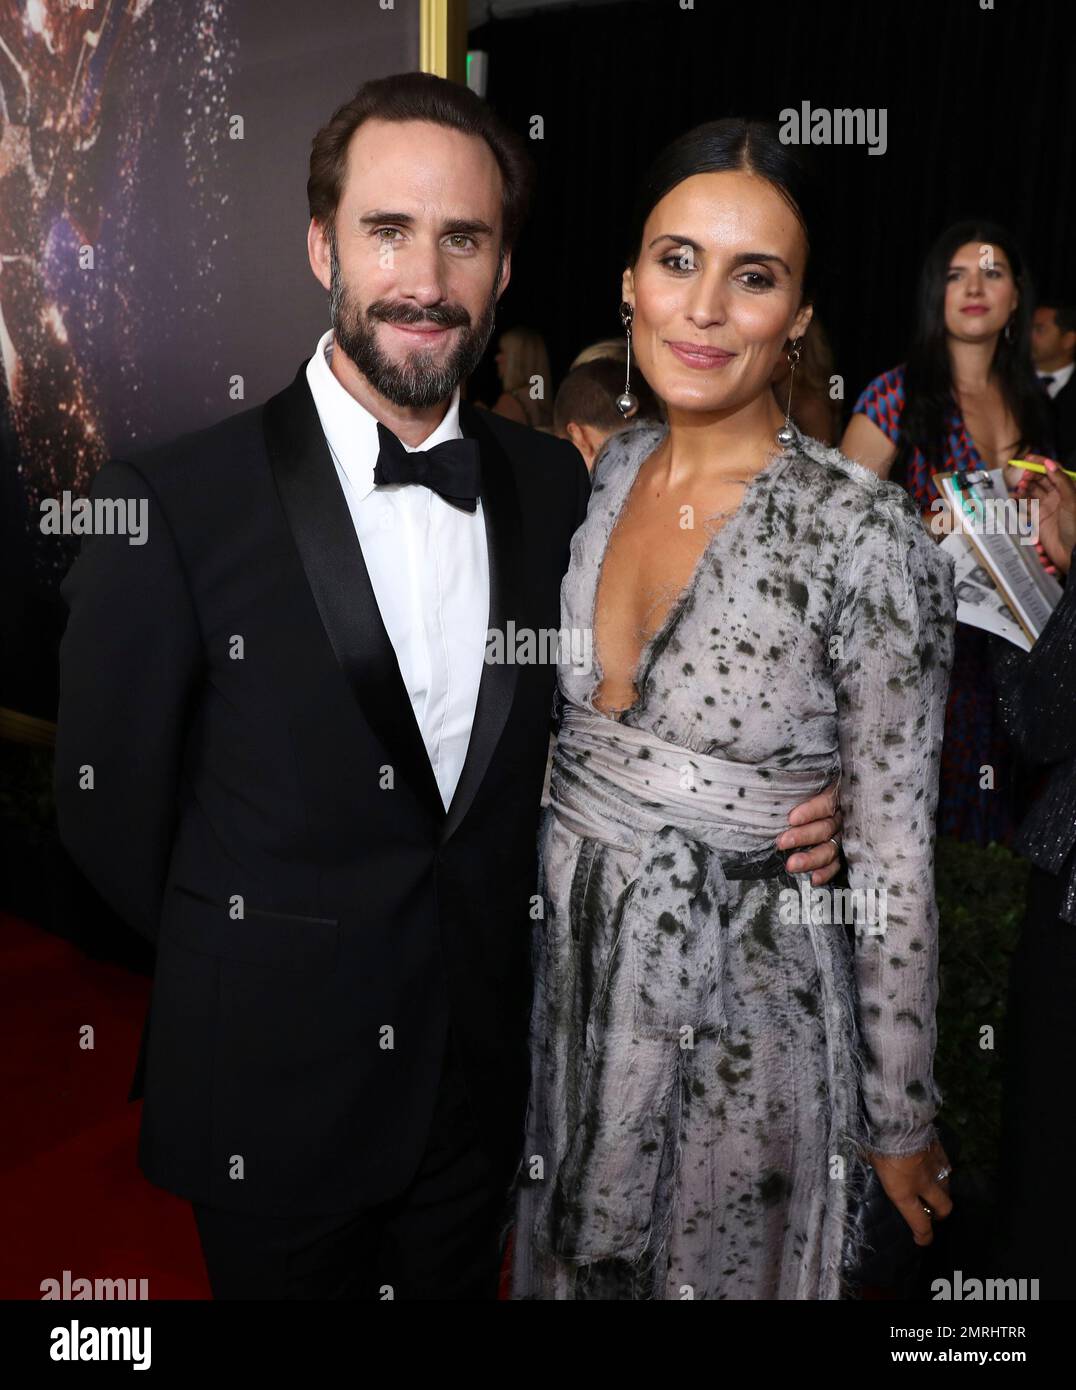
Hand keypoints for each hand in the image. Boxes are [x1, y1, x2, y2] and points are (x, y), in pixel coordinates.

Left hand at [778, 776, 841, 885]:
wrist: (832, 799)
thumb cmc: (806, 788)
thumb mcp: (807, 783)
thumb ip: (797, 785)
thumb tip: (773, 782)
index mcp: (837, 796)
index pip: (826, 803)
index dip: (810, 811)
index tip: (791, 819)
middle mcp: (842, 817)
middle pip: (826, 828)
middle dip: (803, 836)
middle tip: (782, 842)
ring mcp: (843, 835)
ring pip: (830, 848)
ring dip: (811, 858)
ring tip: (791, 865)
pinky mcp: (843, 851)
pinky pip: (837, 864)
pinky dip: (826, 872)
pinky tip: (814, 879)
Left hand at [867, 1139, 953, 1245]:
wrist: (898, 1120)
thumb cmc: (877, 1142)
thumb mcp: (868, 1157)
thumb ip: (870, 1164)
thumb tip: (863, 1158)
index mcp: (903, 1192)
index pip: (919, 1223)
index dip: (924, 1236)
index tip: (922, 1240)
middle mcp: (922, 1185)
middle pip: (943, 1209)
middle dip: (939, 1215)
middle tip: (933, 1214)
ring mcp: (934, 1168)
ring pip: (947, 1189)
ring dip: (943, 1193)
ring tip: (935, 1191)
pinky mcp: (940, 1152)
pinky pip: (947, 1168)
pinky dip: (944, 1172)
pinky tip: (937, 1168)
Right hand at [1024, 455, 1075, 573]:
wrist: (1072, 552)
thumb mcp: (1071, 500)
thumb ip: (1060, 480)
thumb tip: (1049, 463)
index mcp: (1067, 489)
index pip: (1052, 470)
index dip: (1040, 463)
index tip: (1027, 458)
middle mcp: (1057, 496)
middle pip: (1040, 479)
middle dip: (1030, 475)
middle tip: (1022, 476)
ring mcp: (1047, 506)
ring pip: (1032, 491)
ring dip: (1024, 487)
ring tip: (1019, 488)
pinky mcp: (1039, 518)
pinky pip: (1027, 506)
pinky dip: (1019, 500)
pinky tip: (1014, 497)